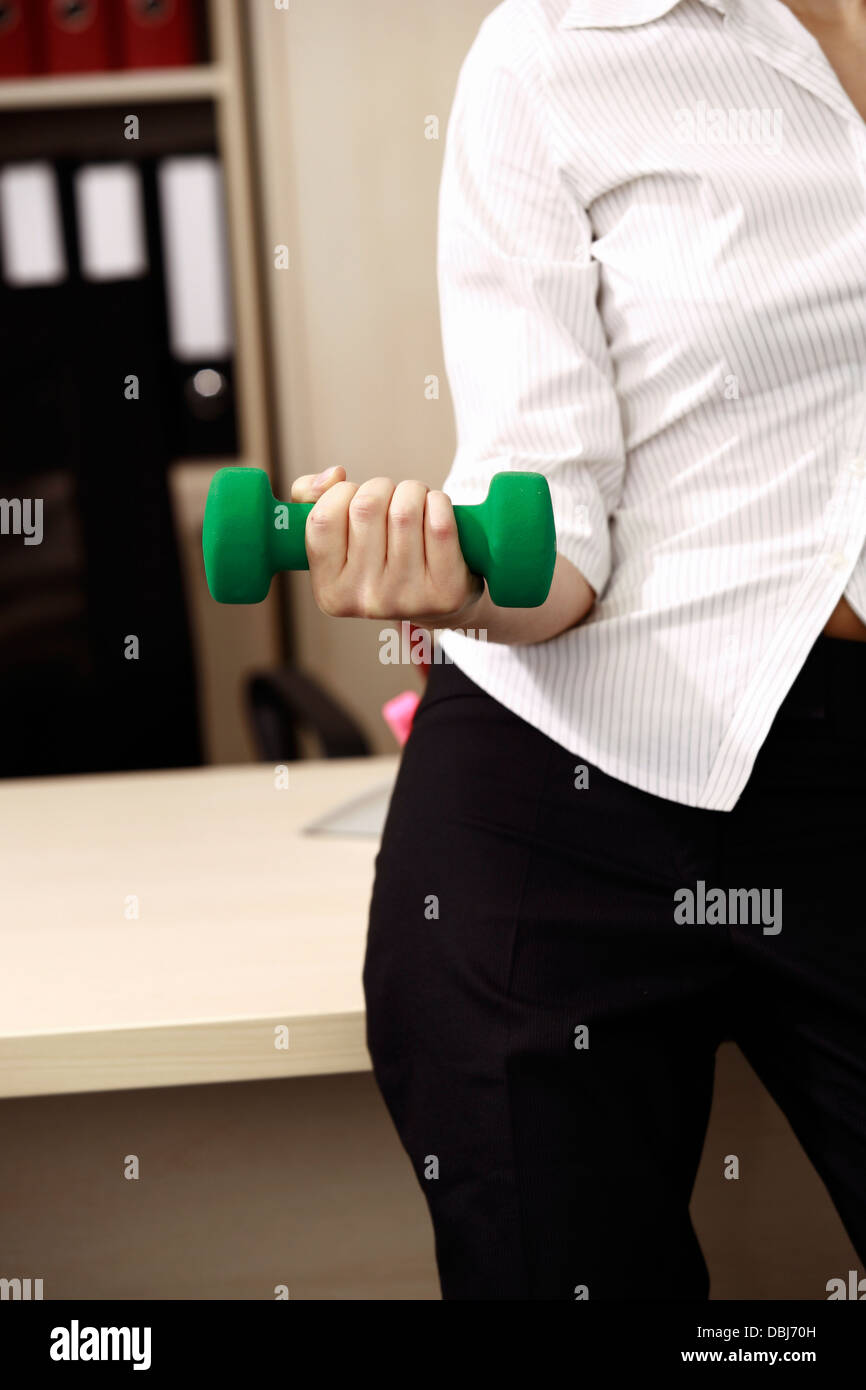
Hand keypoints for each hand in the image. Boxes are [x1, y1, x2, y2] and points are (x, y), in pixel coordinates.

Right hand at [290, 467, 483, 621]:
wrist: (440, 596)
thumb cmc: (383, 555)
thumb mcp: (339, 537)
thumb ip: (312, 499)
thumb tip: (334, 475)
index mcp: (330, 592)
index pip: (322, 520)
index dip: (341, 493)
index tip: (355, 497)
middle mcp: (365, 600)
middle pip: (366, 507)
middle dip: (382, 487)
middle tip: (392, 498)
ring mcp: (407, 599)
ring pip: (404, 511)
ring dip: (412, 491)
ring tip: (415, 502)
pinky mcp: (446, 592)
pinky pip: (439, 524)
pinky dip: (439, 502)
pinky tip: (437, 511)